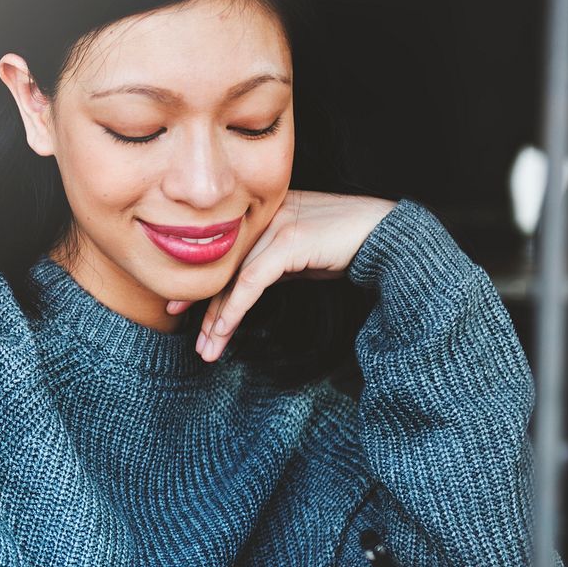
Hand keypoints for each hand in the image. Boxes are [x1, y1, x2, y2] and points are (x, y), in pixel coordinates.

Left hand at [165, 191, 396, 360]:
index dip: (202, 286)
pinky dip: (234, 309)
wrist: (385, 235)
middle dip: (203, 307)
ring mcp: (275, 227)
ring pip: (233, 278)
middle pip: (223, 267)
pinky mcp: (288, 241)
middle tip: (187, 336)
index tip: (182, 311)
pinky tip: (223, 331)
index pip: (223, 256)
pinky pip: (252, 282)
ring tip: (207, 349)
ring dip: (217, 319)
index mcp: (262, 217)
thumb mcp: (298, 257)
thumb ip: (270, 266)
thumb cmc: (345, 245)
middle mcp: (264, 217)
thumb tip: (245, 289)